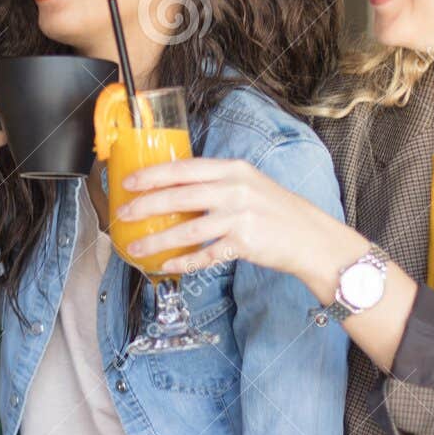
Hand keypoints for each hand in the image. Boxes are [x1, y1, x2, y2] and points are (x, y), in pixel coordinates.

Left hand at [114, 157, 324, 276]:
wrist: (311, 237)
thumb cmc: (276, 211)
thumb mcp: (249, 184)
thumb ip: (217, 183)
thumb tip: (175, 189)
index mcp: (232, 169)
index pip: (183, 168)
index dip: (152, 175)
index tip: (128, 181)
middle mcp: (235, 189)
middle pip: (179, 195)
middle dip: (145, 205)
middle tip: (123, 213)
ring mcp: (240, 216)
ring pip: (186, 228)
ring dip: (157, 240)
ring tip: (135, 247)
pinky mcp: (244, 243)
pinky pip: (205, 254)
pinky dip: (183, 261)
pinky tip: (167, 266)